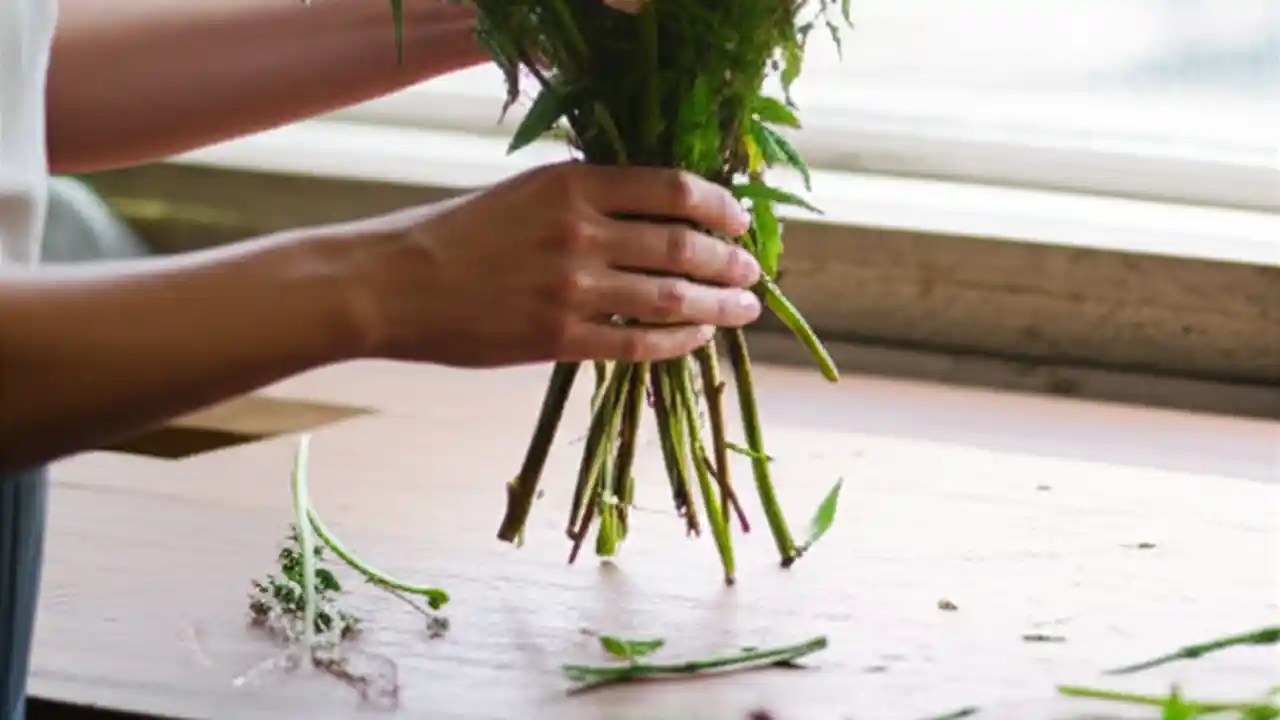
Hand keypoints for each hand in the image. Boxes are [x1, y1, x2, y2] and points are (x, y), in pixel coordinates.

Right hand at [355, 162, 762, 367]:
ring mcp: (570, 288)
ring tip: (743, 310)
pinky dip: (676, 342)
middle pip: (681, 245)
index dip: (718, 206)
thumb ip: (586, 197)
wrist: (392, 282)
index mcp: (572, 183)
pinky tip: (697, 339)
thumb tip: (653, 211)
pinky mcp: (557, 338)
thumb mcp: (525, 191)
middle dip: (729, 261)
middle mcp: (579, 231)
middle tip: (752, 273)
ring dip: (716, 305)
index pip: (671, 188)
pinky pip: (636, 344)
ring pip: (668, 297)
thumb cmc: (456, 233)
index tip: (739, 220)